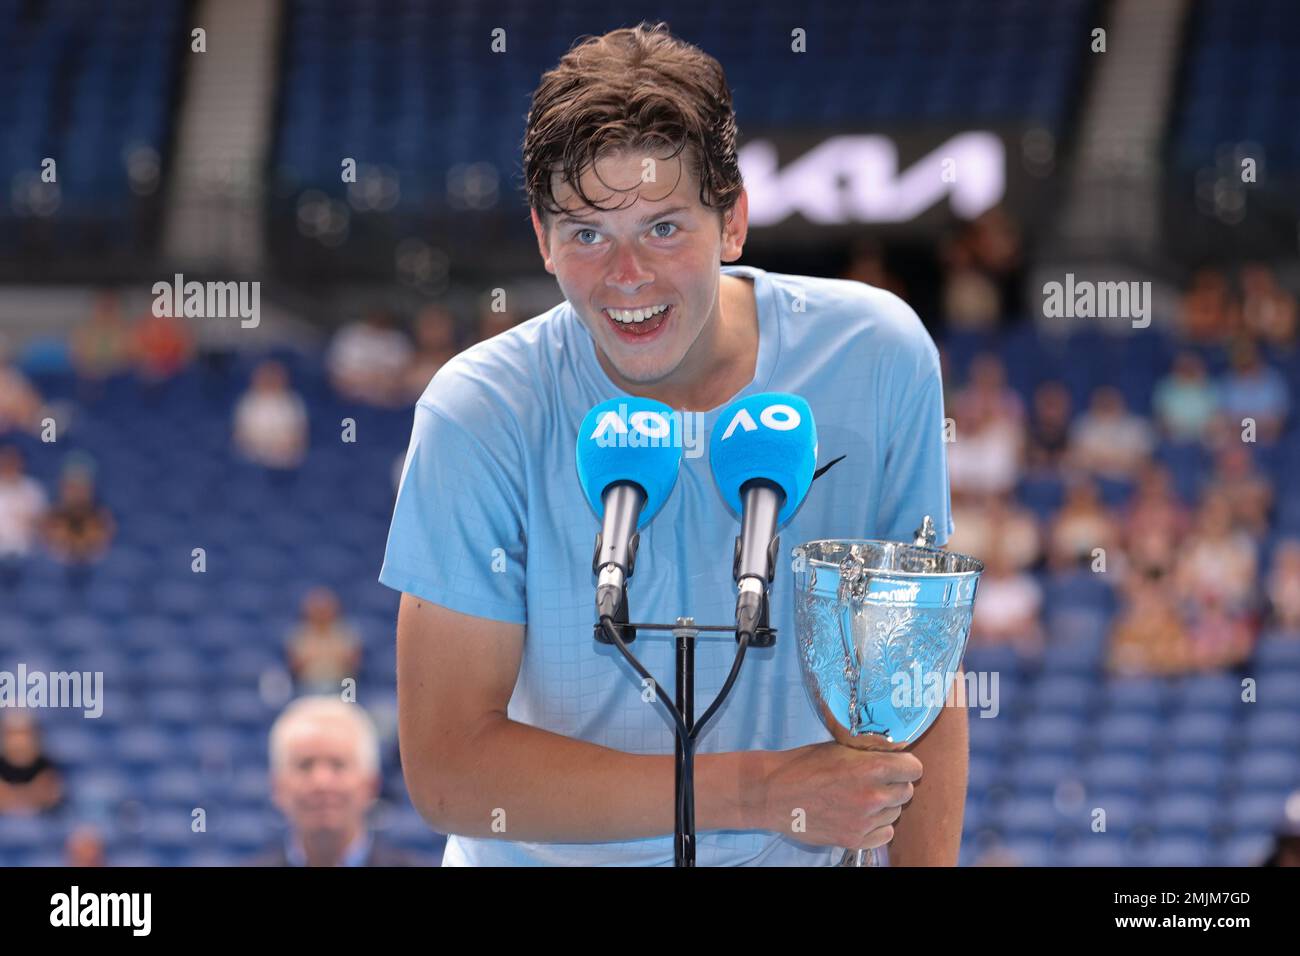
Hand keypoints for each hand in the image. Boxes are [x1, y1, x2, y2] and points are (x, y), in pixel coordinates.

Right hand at [760, 740, 921, 850]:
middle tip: (876, 780)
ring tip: (862, 797)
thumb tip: (897, 750)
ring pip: (895, 813)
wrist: (774, 793)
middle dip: (895, 784)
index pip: (914, 768)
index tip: (897, 764)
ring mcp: (864, 822)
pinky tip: (860, 815)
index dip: (905, 764)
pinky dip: (877, 825)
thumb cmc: (803, 765)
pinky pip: (885, 834)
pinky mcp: (854, 840)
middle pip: (907, 791)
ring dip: (885, 805)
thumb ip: (870, 750)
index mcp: (871, 768)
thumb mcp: (839, 746)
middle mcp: (872, 796)